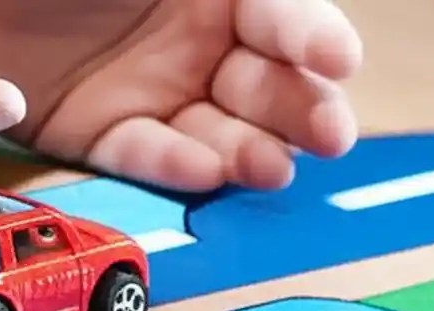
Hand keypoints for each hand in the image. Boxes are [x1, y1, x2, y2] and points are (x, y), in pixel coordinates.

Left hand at [0, 0, 363, 191]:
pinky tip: (205, 171)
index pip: (276, 9)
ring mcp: (145, 86)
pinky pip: (142, 153)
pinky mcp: (96, 131)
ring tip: (274, 166)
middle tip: (329, 131)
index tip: (337, 57)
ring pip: (216, 127)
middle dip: (301, 106)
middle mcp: (187, 33)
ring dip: (252, 149)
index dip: (310, 32)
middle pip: (263, 78)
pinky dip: (174, 166)